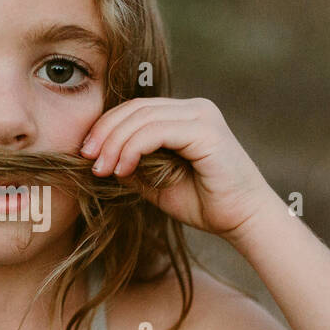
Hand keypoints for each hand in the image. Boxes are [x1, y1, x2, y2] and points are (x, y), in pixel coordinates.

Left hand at [79, 97, 275, 239]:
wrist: (243, 221)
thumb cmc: (205, 204)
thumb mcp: (156, 183)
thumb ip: (132, 166)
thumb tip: (97, 159)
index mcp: (184, 115)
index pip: (135, 109)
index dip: (106, 127)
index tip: (87, 154)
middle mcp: (194, 108)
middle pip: (135, 108)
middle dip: (105, 132)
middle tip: (87, 158)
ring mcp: (201, 116)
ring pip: (142, 118)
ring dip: (115, 143)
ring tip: (102, 169)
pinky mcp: (205, 130)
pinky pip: (156, 131)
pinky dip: (133, 148)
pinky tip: (122, 169)